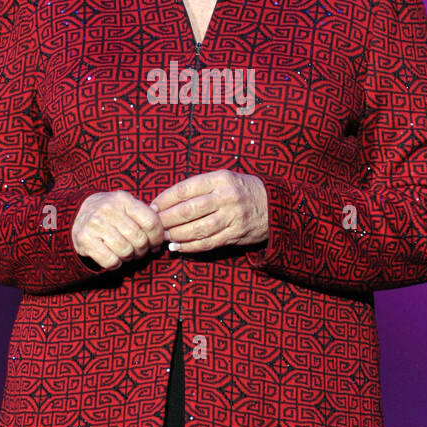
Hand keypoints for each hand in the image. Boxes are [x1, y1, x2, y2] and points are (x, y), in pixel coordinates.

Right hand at [71, 190, 164, 269]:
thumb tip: (163, 237)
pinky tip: (114, 258)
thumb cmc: (110, 213)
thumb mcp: (125, 206)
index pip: (151, 221)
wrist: (77, 213)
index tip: (155, 244)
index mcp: (123, 199)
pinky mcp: (84, 239)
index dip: (157, 237)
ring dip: (129, 257)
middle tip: (139, 251)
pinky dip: (115, 264)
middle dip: (143, 250)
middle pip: (139, 239)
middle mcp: (108, 209)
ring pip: (125, 251)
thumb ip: (143, 216)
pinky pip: (110, 260)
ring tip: (126, 253)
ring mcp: (95, 224)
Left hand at [151, 169, 268, 253]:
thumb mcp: (224, 179)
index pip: (185, 189)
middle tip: (154, 224)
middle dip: (166, 219)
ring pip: (197, 229)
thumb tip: (167, 200)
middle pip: (188, 210)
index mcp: (220, 179)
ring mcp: (232, 217)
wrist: (275, 205)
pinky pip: (208, 243)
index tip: (152, 206)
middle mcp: (226, 197)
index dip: (165, 199)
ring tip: (163, 236)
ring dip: (176, 234)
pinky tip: (178, 247)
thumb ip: (200, 187)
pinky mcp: (236, 234)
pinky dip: (190, 247)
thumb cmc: (241, 190)